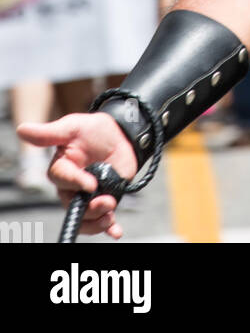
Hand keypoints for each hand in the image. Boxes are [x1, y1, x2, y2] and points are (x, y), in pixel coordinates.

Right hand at [16, 113, 138, 238]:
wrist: (119, 134)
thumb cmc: (91, 130)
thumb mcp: (72, 127)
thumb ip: (49, 133)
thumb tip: (21, 129)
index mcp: (61, 169)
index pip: (61, 180)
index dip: (75, 183)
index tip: (91, 184)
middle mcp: (71, 188)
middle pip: (72, 204)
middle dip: (88, 209)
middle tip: (107, 202)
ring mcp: (88, 196)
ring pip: (86, 217)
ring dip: (97, 221)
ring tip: (111, 215)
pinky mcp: (104, 200)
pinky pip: (103, 219)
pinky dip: (109, 228)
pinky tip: (116, 232)